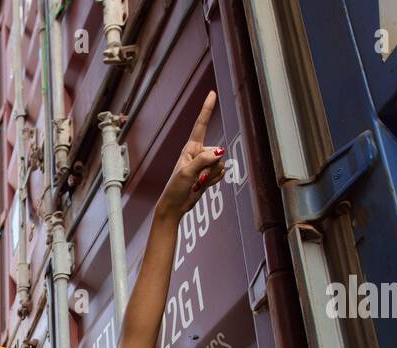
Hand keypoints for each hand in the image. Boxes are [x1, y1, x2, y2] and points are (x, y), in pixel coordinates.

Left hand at [155, 91, 225, 221]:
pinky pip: (221, 173)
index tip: (211, 93)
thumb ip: (203, 160)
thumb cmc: (175, 188)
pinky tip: (203, 185)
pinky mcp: (209, 174)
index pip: (201, 125)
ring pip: (221, 164)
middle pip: (217, 153)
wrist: (175, 205)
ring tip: (197, 182)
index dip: (207, 109)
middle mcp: (199, 153)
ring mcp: (205, 164)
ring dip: (211, 176)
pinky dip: (214, 181)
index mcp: (191, 148)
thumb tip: (219, 153)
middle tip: (195, 178)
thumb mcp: (186, 172)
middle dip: (210, 167)